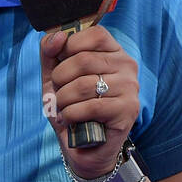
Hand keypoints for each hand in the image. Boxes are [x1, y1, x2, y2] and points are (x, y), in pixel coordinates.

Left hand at [40, 25, 140, 178]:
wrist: (85, 147)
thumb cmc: (72, 108)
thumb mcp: (55, 77)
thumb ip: (51, 52)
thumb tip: (56, 36)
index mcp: (113, 52)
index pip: (94, 34)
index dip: (70, 46)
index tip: (60, 64)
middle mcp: (127, 66)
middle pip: (83, 59)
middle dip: (60, 79)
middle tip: (60, 94)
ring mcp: (130, 88)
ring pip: (83, 84)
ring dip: (63, 100)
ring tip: (64, 109)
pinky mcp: (128, 111)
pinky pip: (90, 106)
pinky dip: (71, 115)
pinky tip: (72, 120)